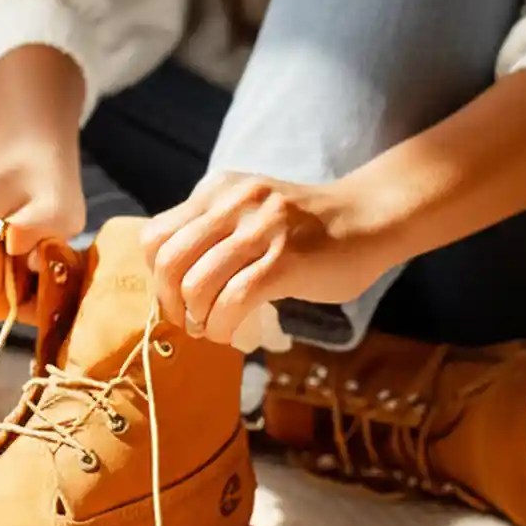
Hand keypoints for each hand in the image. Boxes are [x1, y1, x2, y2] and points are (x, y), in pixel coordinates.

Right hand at [0, 151, 84, 324]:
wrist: (27, 169)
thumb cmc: (48, 190)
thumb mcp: (58, 205)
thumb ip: (37, 229)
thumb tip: (21, 256)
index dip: (25, 291)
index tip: (45, 271)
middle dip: (17, 297)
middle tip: (40, 269)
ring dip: (11, 295)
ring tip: (29, 264)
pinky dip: (3, 291)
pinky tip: (18, 266)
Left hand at [141, 171, 390, 347]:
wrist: (369, 217)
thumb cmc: (305, 226)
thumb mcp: (249, 210)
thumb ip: (213, 231)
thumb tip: (171, 282)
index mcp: (217, 191)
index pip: (156, 237)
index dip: (157, 276)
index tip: (175, 298)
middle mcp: (234, 203)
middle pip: (170, 261)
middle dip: (170, 303)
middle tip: (188, 322)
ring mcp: (261, 230)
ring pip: (198, 283)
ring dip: (198, 319)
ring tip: (212, 329)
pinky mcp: (286, 260)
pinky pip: (234, 300)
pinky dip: (223, 326)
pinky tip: (231, 335)